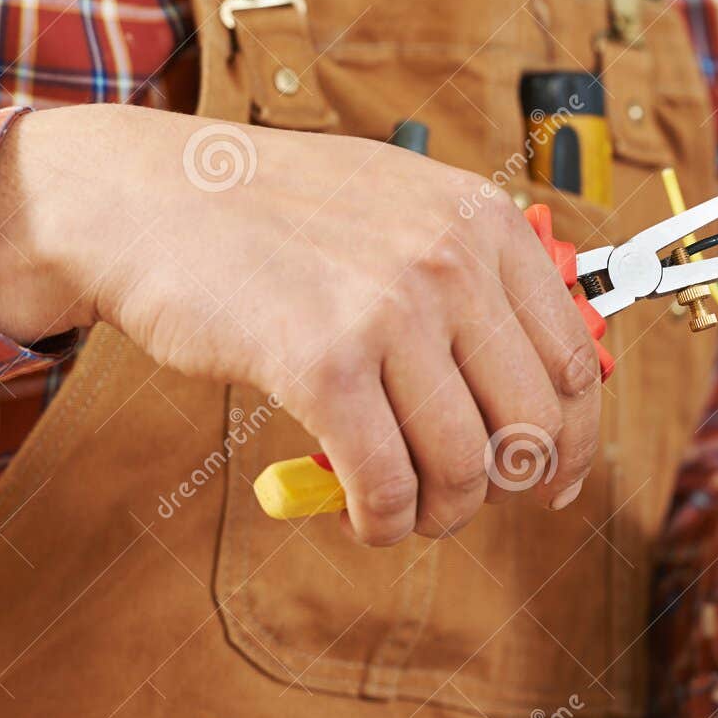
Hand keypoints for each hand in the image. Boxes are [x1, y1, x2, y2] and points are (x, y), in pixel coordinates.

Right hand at [0, 103, 601, 545]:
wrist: (144, 195)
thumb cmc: (271, 213)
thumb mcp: (400, 207)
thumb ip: (471, 277)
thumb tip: (532, 384)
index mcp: (484, 222)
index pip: (574, 361)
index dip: (573, 441)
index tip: (555, 481)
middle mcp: (451, 261)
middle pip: (532, 425)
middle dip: (504, 488)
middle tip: (459, 501)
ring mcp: (389, 310)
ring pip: (464, 466)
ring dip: (438, 513)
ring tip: (403, 511)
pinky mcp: (319, 362)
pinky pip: (386, 483)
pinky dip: (382, 521)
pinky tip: (361, 517)